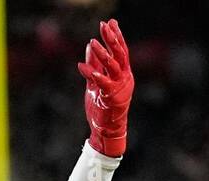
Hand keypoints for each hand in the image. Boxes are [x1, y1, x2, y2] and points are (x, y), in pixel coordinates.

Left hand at [77, 19, 132, 157]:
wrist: (106, 130)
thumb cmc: (101, 107)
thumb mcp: (95, 82)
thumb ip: (94, 65)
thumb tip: (90, 46)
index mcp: (123, 74)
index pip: (121, 51)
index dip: (116, 36)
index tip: (110, 22)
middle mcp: (125, 78)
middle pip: (120, 54)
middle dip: (112, 39)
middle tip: (104, 26)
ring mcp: (120, 88)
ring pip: (113, 66)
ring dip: (102, 54)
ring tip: (93, 42)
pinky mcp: (112, 98)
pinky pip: (103, 83)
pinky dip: (94, 75)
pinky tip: (83, 67)